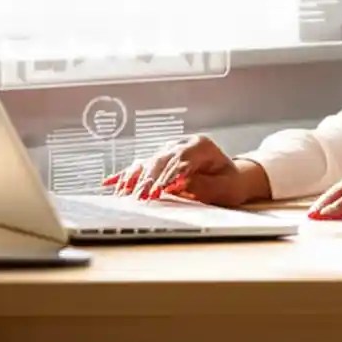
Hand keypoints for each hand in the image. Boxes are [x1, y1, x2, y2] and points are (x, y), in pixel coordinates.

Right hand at [101, 134, 270, 206]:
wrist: (232, 177)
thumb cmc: (230, 183)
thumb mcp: (226, 186)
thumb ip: (205, 185)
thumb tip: (180, 184)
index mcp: (201, 145)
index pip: (181, 159)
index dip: (170, 175)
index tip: (161, 190)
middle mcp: (181, 143)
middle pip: (161, 160)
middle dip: (149, 180)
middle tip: (141, 198)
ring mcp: (168, 150)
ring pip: (147, 162)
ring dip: (134, 179)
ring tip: (122, 195)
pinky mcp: (159, 159)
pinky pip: (140, 166)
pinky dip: (125, 176)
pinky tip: (109, 183)